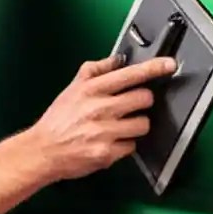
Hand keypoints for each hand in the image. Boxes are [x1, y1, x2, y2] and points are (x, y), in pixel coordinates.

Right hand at [25, 54, 175, 181]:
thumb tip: (117, 59)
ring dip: (136, 125)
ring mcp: (105, 132)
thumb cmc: (58, 120)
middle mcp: (100, 108)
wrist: (43, 150)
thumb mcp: (72, 88)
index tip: (169, 65)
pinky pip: (132, 146)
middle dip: (142, 102)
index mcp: (92, 89)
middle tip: (131, 106)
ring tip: (118, 127)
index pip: (130, 74)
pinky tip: (110, 142)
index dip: (154, 68)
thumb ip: (95, 70)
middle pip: (144, 99)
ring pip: (143, 124)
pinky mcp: (107, 153)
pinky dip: (125, 145)